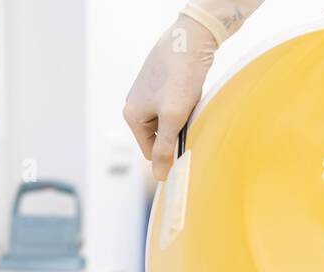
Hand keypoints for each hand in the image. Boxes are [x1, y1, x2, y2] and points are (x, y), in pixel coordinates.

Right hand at [124, 16, 216, 180]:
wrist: (189, 41)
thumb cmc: (179, 79)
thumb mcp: (172, 118)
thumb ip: (165, 149)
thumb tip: (159, 177)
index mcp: (132, 116)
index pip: (150, 152)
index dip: (169, 152)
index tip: (186, 140)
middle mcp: (135, 106)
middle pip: (159, 138)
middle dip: (176, 133)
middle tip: (189, 118)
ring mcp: (147, 95)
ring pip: (168, 122)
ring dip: (182, 119)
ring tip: (190, 104)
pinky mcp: (161, 87)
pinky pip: (173, 108)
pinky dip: (185, 106)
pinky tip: (191, 94)